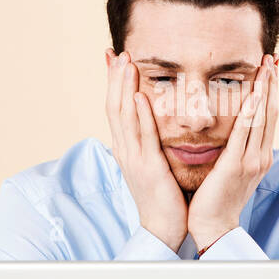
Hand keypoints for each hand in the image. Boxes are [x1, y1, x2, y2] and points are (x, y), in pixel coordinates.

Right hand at [105, 50, 188, 250]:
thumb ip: (149, 139)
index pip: (115, 108)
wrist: (165, 226)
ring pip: (124, 116)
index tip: (114, 58)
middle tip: (118, 52)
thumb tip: (150, 119)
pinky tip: (138, 96)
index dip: (113, 82)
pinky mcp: (148, 168)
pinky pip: (143, 136)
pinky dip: (140, 115)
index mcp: (125, 148)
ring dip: (123, 88)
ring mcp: (134, 158)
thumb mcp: (152, 161)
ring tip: (126, 64)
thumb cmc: (163, 194)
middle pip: (114, 106)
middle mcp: (124, 150)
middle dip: (115, 78)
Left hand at [187, 55, 277, 251]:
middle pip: (271, 112)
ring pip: (262, 118)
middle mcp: (261, 156)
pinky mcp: (237, 166)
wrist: (213, 225)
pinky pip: (245, 134)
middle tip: (271, 58)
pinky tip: (253, 95)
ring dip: (265, 90)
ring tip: (266, 67)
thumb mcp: (231, 169)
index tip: (271, 69)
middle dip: (272, 84)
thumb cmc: (216, 198)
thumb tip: (235, 132)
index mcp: (260, 155)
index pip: (269, 116)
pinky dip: (251, 113)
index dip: (272, 91)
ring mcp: (252, 161)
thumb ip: (236, 149)